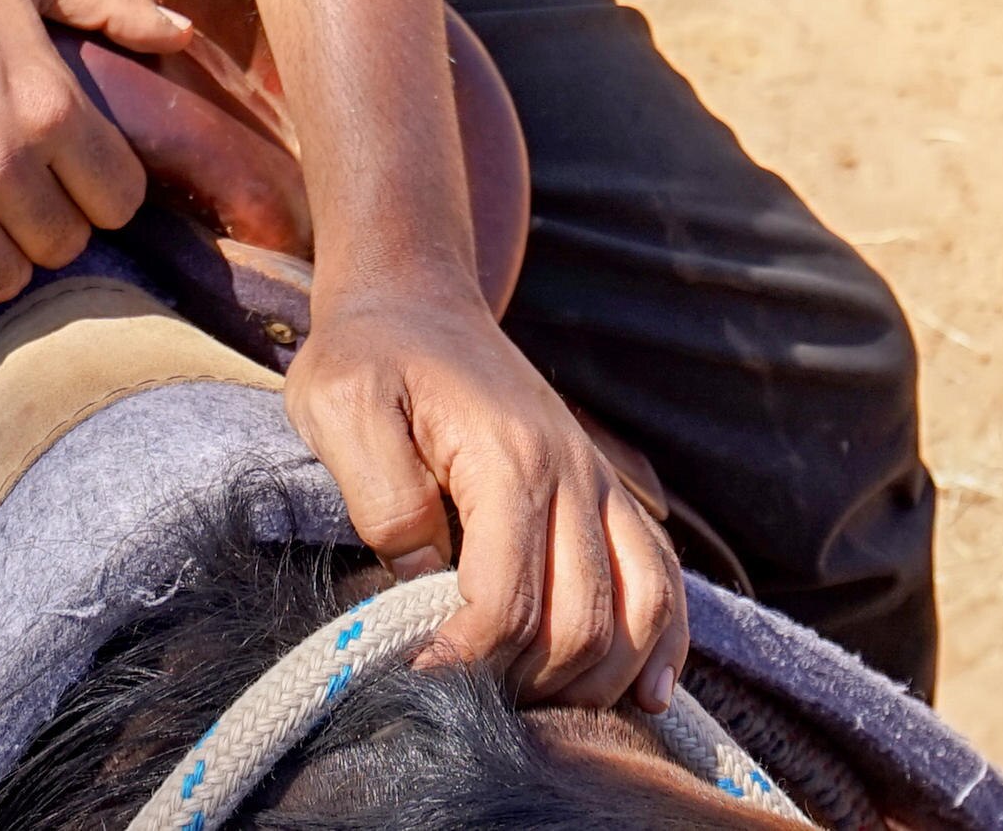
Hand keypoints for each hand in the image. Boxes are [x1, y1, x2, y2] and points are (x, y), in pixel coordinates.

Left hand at [289, 274, 684, 710]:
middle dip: (525, 685)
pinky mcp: (608, 492)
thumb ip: (382, 502)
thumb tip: (423, 588)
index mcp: (508, 459)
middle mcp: (573, 474)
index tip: (416, 687)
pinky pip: (664, 579)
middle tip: (464, 701)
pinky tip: (644, 695)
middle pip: (581, 624)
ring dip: (592, 680)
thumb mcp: (339, 409)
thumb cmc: (369, 355)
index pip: (507, 603)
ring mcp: (600, 483)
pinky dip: (664, 644)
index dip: (464, 665)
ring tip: (528, 705)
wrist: (417, 297)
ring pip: (639, 612)